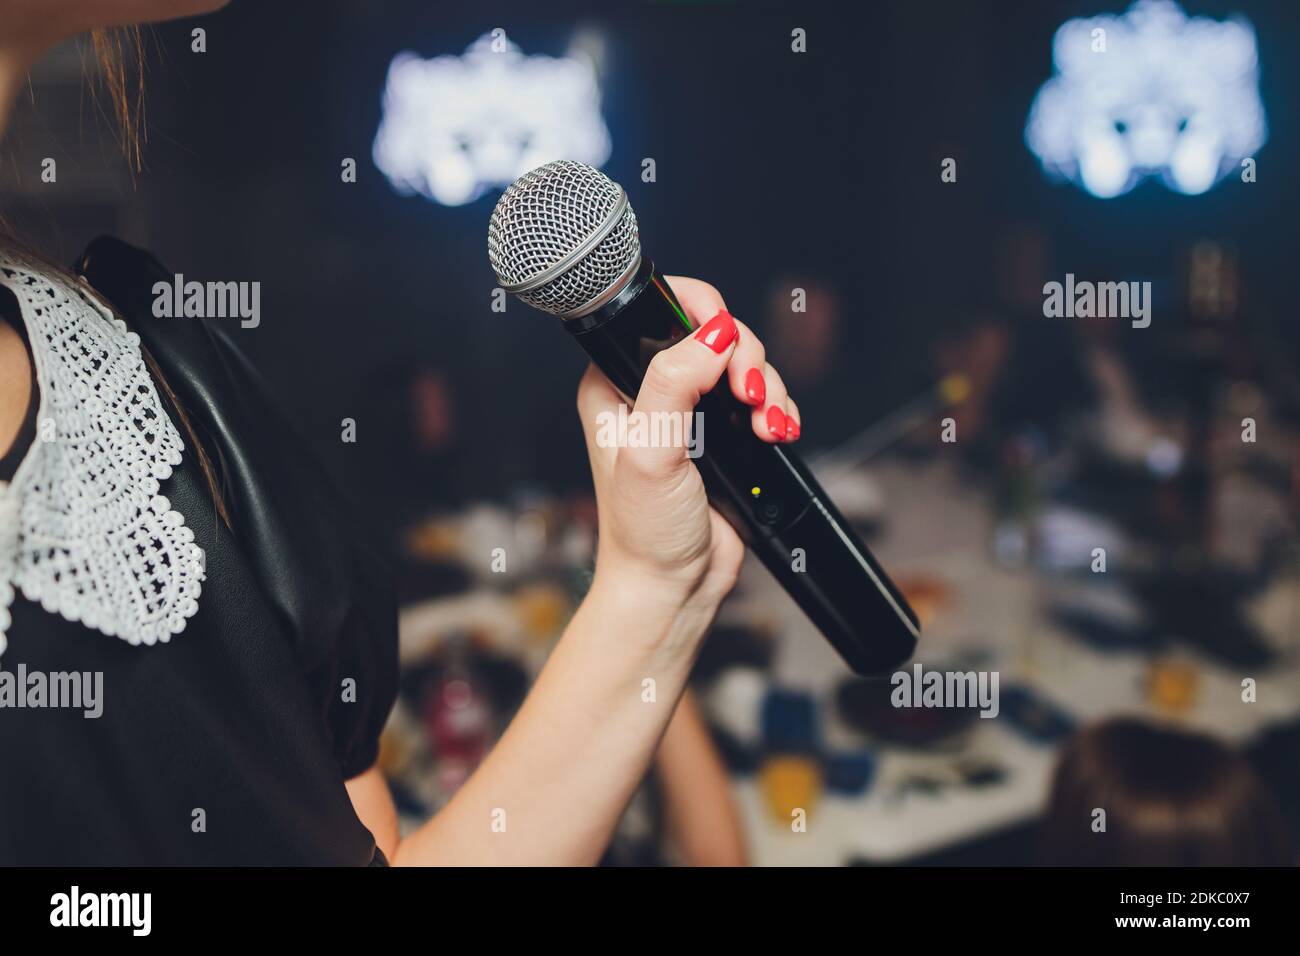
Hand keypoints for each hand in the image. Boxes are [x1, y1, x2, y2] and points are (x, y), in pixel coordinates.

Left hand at [576, 276, 801, 611]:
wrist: (673, 587)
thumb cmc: (643, 532)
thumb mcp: (651, 452)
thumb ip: (674, 384)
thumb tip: (711, 332)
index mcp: (615, 382)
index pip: (660, 312)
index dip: (700, 312)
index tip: (724, 338)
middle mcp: (652, 390)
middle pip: (714, 333)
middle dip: (744, 357)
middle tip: (748, 394)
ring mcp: (692, 413)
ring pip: (744, 365)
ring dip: (766, 389)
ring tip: (766, 424)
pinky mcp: (724, 436)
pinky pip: (762, 400)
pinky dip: (777, 411)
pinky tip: (776, 433)